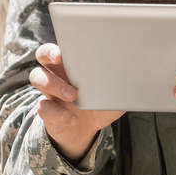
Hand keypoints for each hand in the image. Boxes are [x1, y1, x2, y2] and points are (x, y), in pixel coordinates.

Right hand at [31, 42, 123, 161]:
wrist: (87, 130)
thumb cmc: (100, 103)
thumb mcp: (115, 93)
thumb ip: (121, 81)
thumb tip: (138, 70)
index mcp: (71, 62)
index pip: (60, 45)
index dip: (59, 44)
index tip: (66, 48)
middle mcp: (55, 72)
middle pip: (43, 54)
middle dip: (50, 53)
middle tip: (61, 58)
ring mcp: (48, 90)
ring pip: (38, 77)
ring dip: (54, 84)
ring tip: (73, 95)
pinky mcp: (46, 110)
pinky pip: (43, 107)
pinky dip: (57, 113)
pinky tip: (71, 118)